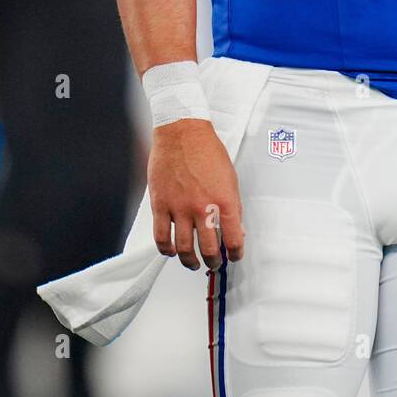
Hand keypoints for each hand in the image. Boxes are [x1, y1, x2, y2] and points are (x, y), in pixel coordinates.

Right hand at [148, 119, 243, 269]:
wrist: (182, 133)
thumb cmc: (207, 151)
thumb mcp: (230, 178)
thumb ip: (233, 206)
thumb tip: (236, 229)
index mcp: (224, 201)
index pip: (233, 240)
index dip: (235, 253)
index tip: (234, 256)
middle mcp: (201, 208)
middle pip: (208, 249)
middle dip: (213, 262)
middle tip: (214, 263)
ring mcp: (179, 208)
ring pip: (183, 248)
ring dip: (190, 261)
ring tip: (193, 263)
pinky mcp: (160, 205)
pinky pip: (161, 237)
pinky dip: (166, 249)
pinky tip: (171, 251)